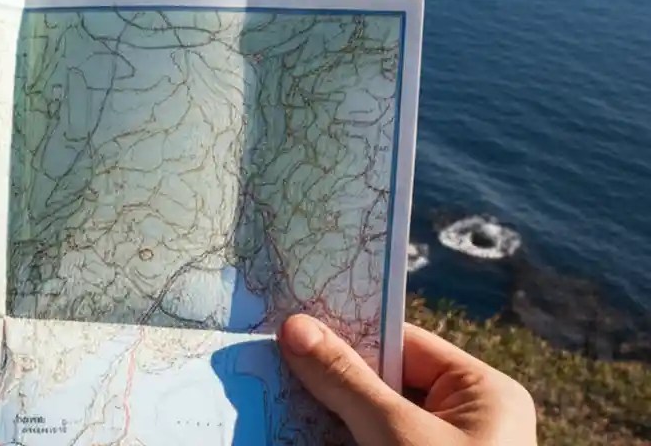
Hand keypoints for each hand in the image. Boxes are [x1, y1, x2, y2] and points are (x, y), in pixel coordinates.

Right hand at [279, 314, 536, 445]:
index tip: (291, 321)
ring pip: (368, 419)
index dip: (348, 330)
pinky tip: (290, 430)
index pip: (403, 342)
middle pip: (383, 381)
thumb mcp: (394, 433)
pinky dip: (333, 440)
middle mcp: (466, 421)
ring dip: (323, 412)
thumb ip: (345, 379)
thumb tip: (296, 328)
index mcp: (483, 393)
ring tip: (270, 391)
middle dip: (328, 374)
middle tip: (271, 357)